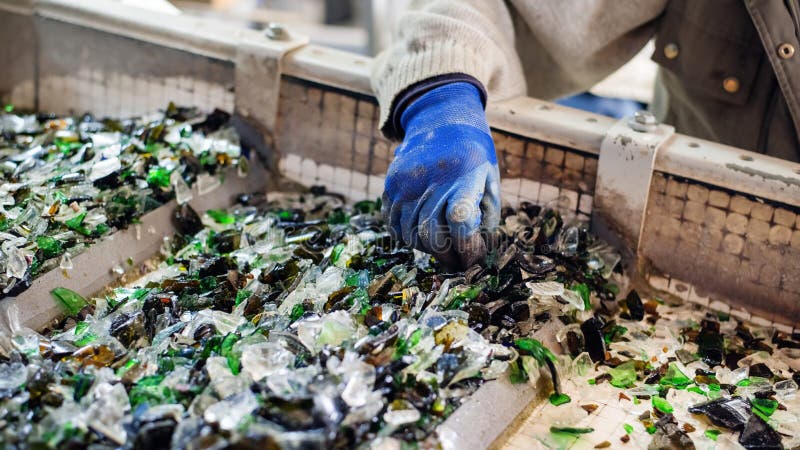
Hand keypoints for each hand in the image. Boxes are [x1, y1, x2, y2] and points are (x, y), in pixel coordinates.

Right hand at [383, 82, 500, 268]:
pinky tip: (421, 234)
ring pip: (410, 233)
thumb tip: (476, 253)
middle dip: (447, 256)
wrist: (441, 120)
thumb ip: (487, 217)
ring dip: (427, 249)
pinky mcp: (391, 184)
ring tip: (442, 247)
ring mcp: (407, 182)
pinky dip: (407, 236)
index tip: (472, 260)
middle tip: (457, 263)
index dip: (466, 247)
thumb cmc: (474, 157)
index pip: (461, 219)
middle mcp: (432, 179)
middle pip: (432, 233)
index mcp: (464, 176)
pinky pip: (393, 224)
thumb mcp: (490, 181)